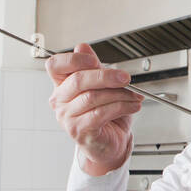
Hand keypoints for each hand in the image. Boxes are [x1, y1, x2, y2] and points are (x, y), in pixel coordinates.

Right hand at [46, 42, 140, 175]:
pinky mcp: (79, 130)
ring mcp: (67, 117)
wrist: (111, 143)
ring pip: (93, 97)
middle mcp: (60, 100)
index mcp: (62, 85)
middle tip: (126, 77)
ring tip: (134, 95)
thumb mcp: (102, 86)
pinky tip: (132, 106)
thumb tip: (82, 47)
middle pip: (78, 80)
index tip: (94, 60)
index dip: (73, 60)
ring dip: (120, 94)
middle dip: (106, 76)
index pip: (55, 66)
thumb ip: (92, 67)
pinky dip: (121, 107)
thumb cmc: (105, 114)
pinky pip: (100, 113)